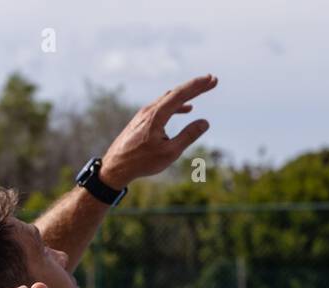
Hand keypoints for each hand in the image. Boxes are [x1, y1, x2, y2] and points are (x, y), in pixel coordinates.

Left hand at [100, 74, 217, 186]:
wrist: (116, 166)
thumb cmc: (142, 162)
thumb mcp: (170, 152)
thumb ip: (188, 136)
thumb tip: (205, 122)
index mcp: (157, 115)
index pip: (181, 94)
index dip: (198, 86)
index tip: (212, 79)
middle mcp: (150, 109)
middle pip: (176, 92)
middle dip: (195, 86)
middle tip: (212, 80)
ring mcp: (144, 113)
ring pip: (168, 98)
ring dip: (186, 94)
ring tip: (201, 90)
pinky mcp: (142, 119)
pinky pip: (162, 106)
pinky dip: (176, 105)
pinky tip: (186, 109)